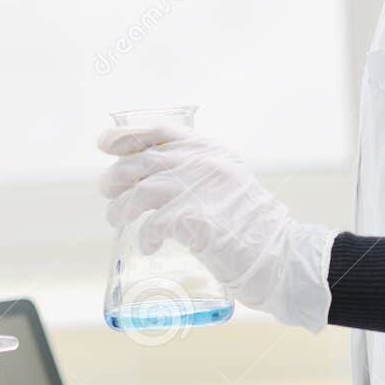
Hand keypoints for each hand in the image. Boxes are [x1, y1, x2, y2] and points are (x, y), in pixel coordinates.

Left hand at [99, 119, 334, 331]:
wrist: (278, 253)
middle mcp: (203, 163)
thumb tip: (147, 176)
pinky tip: (149, 245)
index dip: (126, 135)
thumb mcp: (226, 181)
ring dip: (121, 207)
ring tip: (117, 219)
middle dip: (115, 178)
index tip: (105, 144)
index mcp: (209, 149)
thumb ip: (196, 172)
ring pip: (140, 191)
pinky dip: (146, 236)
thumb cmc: (249, 224)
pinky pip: (153, 224)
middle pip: (140, 162)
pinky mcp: (194, 218)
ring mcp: (198, 189)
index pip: (158, 130)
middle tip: (109, 193)